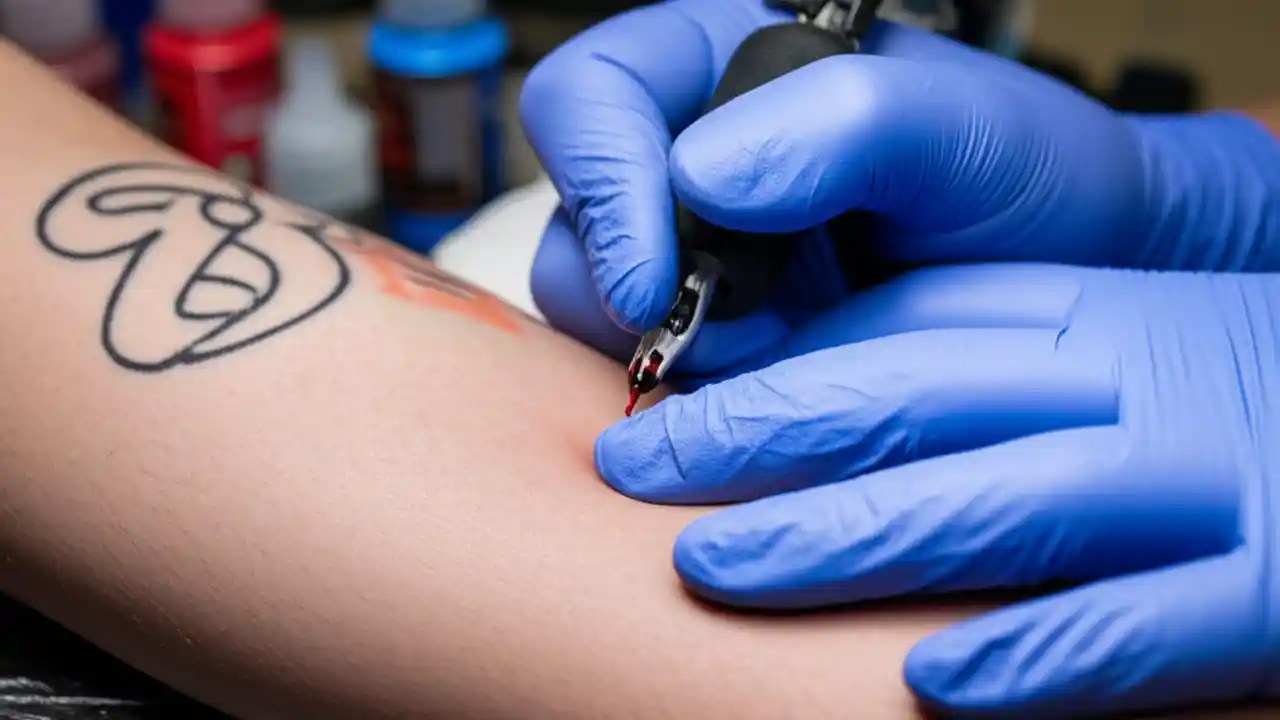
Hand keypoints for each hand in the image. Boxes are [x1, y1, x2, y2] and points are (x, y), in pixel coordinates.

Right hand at [521, 0, 1279, 373]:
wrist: (1075, 289)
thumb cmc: (1030, 188)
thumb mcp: (965, 132)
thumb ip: (845, 124)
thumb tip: (702, 176)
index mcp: (719, 70)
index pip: (588, 99)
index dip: (600, 184)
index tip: (654, 278)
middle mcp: (685, 163)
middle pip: (573, 224)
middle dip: (644, 293)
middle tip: (754, 327)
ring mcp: (691, 262)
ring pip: (598, 318)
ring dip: (679, 353)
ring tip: (793, 345)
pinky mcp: (709, 347)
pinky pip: (650, 382)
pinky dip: (700, 403)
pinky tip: (782, 383)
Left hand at [595, 264, 1279, 717]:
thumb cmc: (1211, 389)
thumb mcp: (1097, 336)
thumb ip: (970, 350)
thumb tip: (804, 390)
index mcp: (1078, 315)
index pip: (896, 332)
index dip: (763, 374)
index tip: (650, 407)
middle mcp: (1125, 383)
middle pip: (916, 400)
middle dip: (759, 439)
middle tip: (635, 473)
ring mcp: (1197, 484)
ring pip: (999, 506)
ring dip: (846, 540)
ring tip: (715, 567)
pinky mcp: (1268, 592)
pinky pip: (1138, 631)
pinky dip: (1035, 655)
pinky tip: (928, 681)